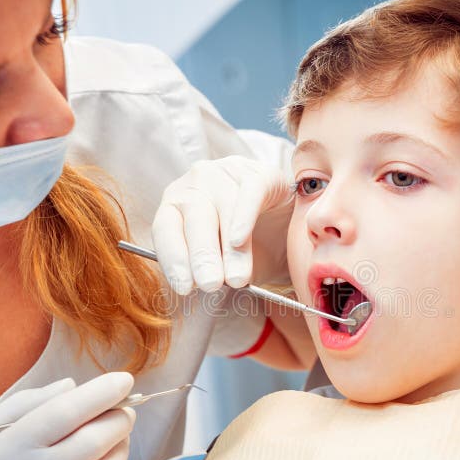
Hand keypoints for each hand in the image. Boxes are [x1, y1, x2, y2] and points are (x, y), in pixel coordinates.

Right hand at [0, 373, 135, 459]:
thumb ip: (25, 404)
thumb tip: (72, 386)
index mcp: (5, 450)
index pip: (65, 412)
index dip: (101, 393)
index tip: (123, 380)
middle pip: (94, 441)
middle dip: (119, 419)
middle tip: (125, 411)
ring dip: (122, 449)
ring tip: (118, 439)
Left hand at [152, 155, 293, 294]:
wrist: (294, 228)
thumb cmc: (252, 245)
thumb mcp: (225, 264)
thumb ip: (212, 271)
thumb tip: (201, 285)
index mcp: (178, 205)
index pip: (166, 229)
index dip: (173, 258)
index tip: (184, 286)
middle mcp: (197, 184)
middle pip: (193, 219)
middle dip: (201, 255)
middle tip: (210, 284)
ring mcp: (228, 173)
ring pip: (222, 209)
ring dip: (228, 248)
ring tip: (236, 278)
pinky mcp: (260, 173)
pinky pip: (249, 193)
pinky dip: (244, 216)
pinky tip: (240, 239)